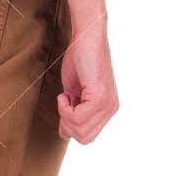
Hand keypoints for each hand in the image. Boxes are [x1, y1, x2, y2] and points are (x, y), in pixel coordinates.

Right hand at [57, 19, 118, 143]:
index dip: (70, 126)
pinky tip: (65, 93)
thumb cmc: (79, 60)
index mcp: (107, 109)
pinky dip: (64, 108)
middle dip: (67, 124)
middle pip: (85, 138)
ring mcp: (107, 104)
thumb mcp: (73, 93)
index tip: (66, 104)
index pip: (88, 136)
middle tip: (64, 102)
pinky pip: (77, 118)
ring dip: (65, 115)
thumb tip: (65, 134)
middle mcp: (111, 108)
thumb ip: (73, 113)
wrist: (86, 37)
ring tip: (65, 96)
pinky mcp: (100, 97)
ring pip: (80, 130)